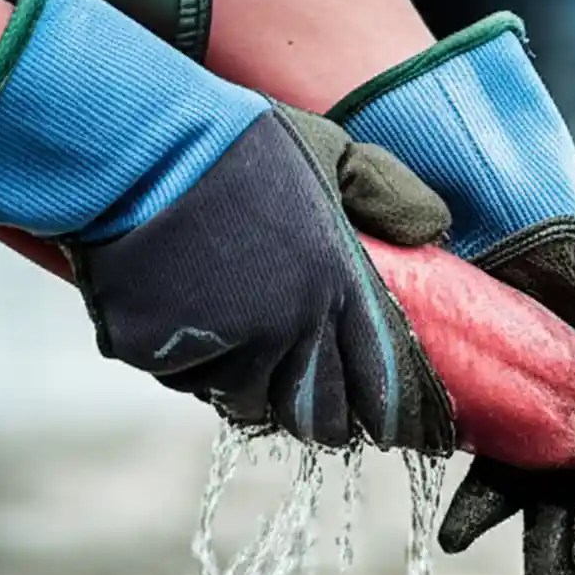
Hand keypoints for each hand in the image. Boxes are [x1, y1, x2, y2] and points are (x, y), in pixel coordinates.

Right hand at [0, 0, 452, 451]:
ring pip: (249, 402)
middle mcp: (293, 327)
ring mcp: (230, 345)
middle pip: (317, 413)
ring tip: (240, 349)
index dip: (383, 413)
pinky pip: (189, 382)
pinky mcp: (169, 354)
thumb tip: (434, 229)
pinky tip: (185, 325)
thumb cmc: (239, 145)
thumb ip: (387, 194)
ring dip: (248, 387)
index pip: (376, 380)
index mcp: (341, 288)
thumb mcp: (335, 152)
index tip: (386, 429)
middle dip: (319, 418)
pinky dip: (190, 365)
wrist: (140, 145)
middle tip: (314, 413)